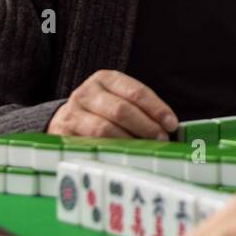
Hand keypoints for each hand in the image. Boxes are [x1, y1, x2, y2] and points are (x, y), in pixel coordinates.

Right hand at [48, 70, 177, 139]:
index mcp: (106, 79)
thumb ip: (141, 109)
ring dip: (129, 141)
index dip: (157, 109)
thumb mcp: (119, 100)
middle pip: (121, 110)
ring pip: (105, 129)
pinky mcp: (63, 133)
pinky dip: (110, 151)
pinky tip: (122, 156)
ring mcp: (72, 112)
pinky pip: (90, 145)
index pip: (136, 92)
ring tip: (145, 149)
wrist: (65, 120)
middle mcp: (87, 92)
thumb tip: (169, 127)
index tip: (172, 124)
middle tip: (161, 140)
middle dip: (146, 127)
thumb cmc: (102, 111)